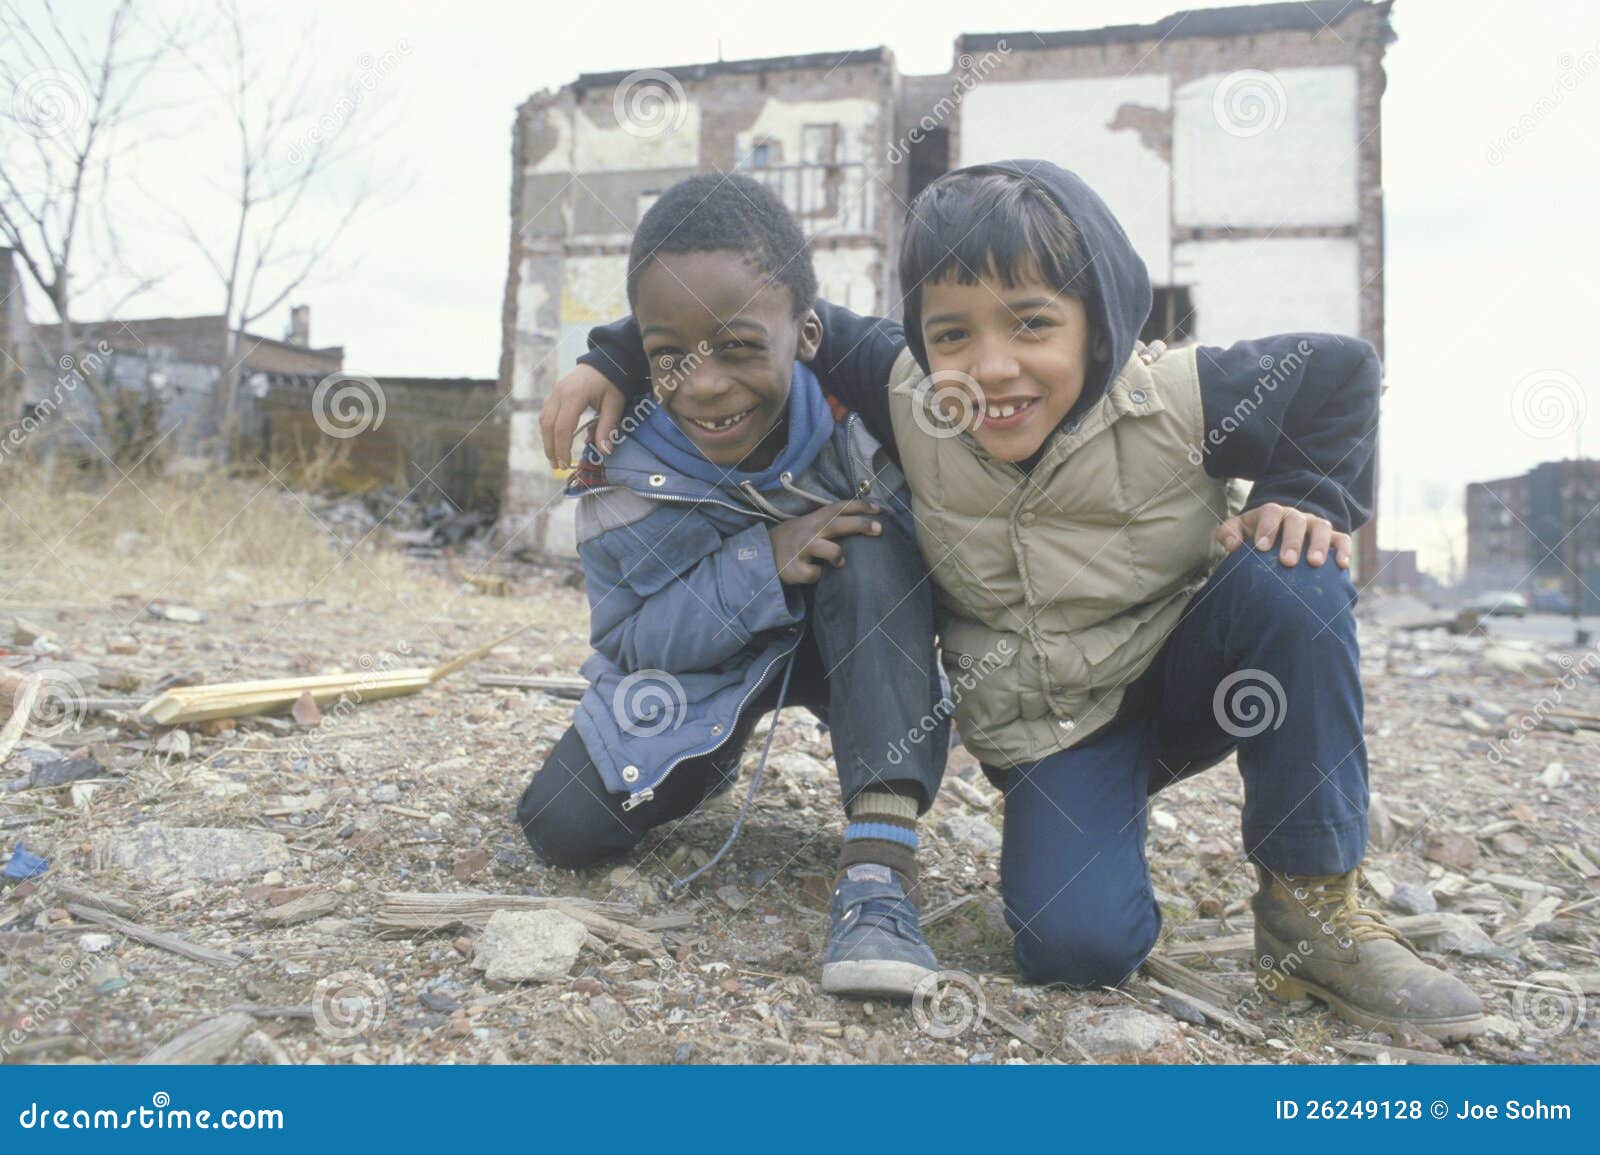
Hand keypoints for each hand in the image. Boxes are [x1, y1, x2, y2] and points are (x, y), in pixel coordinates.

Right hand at [539, 364, 627, 469]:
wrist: (606, 359)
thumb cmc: (613, 381)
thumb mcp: (615, 404)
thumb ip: (607, 427)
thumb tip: (604, 452)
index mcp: (574, 395)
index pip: (563, 427)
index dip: (562, 448)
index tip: (565, 464)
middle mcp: (559, 393)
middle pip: (548, 425)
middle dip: (551, 448)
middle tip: (557, 466)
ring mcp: (555, 391)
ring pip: (543, 419)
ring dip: (547, 440)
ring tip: (554, 458)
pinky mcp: (555, 392)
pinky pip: (546, 413)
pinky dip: (548, 429)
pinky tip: (554, 440)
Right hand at [768, 500, 881, 584]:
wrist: (760, 555)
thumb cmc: (792, 540)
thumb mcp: (807, 525)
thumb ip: (828, 522)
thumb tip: (859, 521)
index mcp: (814, 519)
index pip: (839, 507)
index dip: (859, 506)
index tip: (878, 509)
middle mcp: (810, 531)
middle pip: (840, 524)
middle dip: (861, 525)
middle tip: (879, 529)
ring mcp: (802, 549)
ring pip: (831, 550)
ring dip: (838, 555)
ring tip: (839, 561)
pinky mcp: (795, 568)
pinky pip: (815, 574)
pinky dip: (816, 575)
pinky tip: (812, 573)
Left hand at [1216, 502, 1350, 568]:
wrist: (1279, 534)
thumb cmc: (1255, 536)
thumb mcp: (1239, 530)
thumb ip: (1228, 533)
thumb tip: (1232, 545)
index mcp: (1272, 512)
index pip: (1270, 513)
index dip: (1266, 528)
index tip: (1261, 547)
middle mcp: (1295, 516)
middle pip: (1296, 521)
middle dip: (1292, 541)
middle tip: (1287, 561)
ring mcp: (1315, 525)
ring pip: (1322, 528)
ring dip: (1320, 545)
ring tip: (1315, 564)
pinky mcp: (1332, 537)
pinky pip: (1342, 539)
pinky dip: (1344, 550)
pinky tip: (1343, 566)